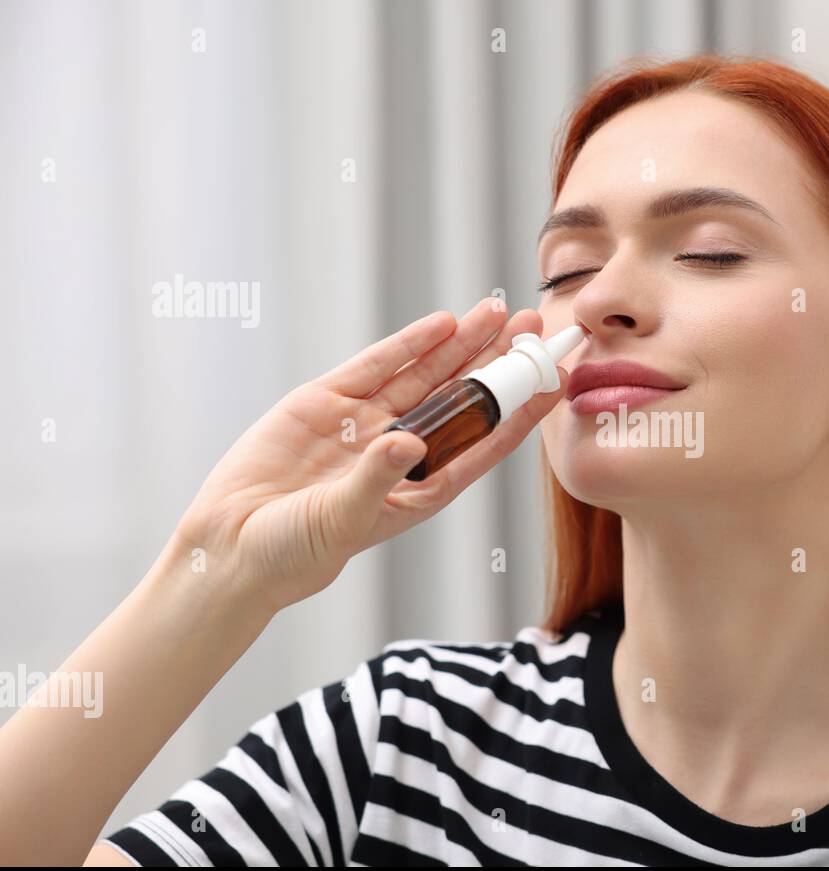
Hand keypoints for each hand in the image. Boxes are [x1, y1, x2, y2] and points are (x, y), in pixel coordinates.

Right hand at [169, 298, 567, 616]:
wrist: (228, 548)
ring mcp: (364, 422)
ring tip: (499, 313)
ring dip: (462, 344)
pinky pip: (376, 367)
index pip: (483, 443)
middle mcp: (401, 451)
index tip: (554, 383)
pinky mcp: (325, 401)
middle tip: (536, 328)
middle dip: (498, 364)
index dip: (519, 413)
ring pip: (426, 375)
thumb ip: (373, 480)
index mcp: (420, 489)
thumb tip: (406, 441)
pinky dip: (408, 345)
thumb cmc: (292, 553)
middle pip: (463, 399)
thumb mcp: (340, 521)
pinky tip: (443, 324)